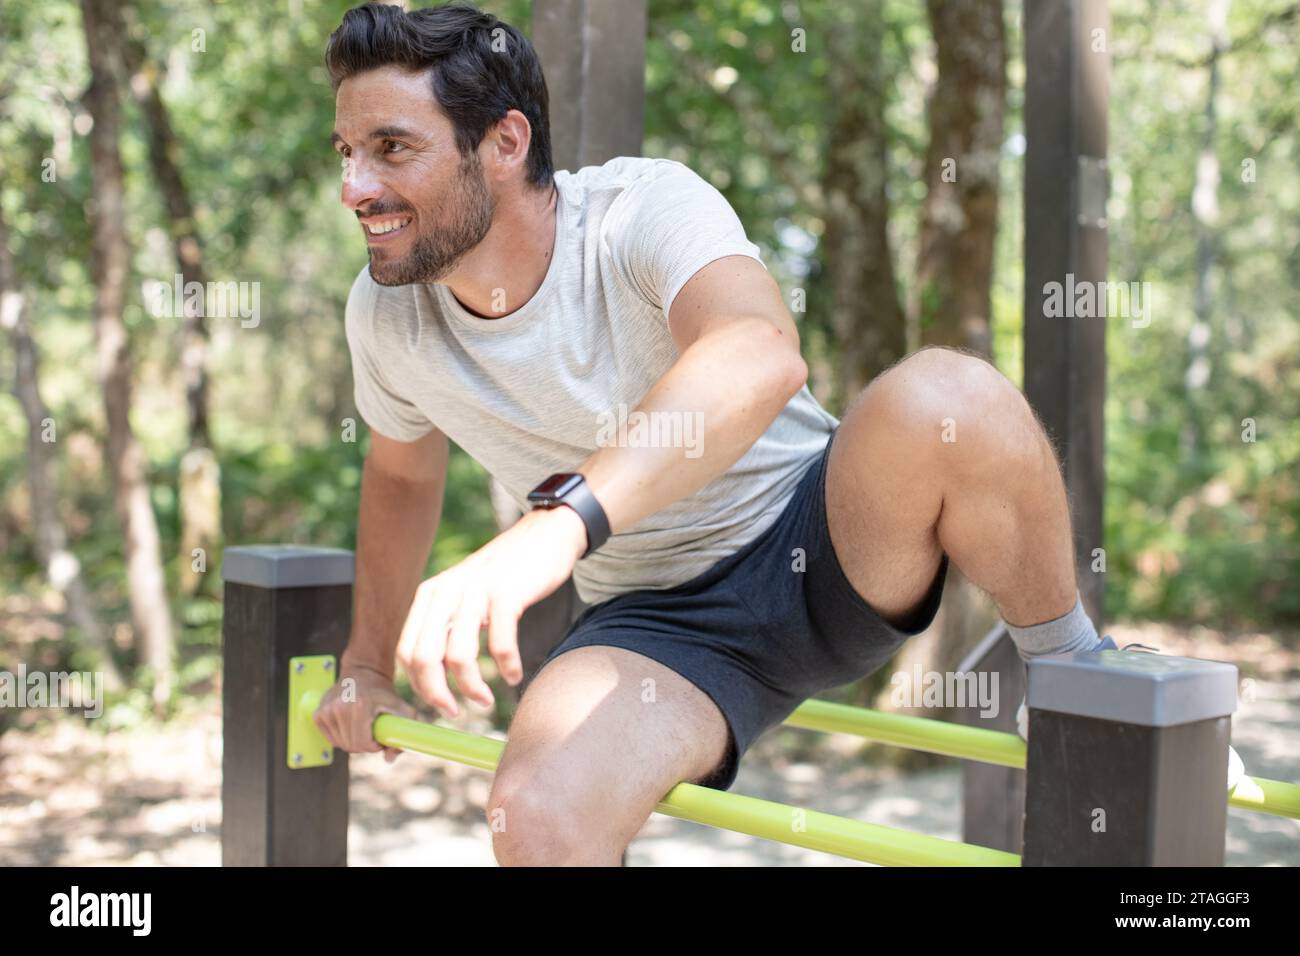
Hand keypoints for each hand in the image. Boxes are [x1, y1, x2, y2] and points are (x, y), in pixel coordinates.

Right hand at [313, 661, 419, 762]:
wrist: (364, 673)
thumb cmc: (385, 693)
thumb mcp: (403, 709)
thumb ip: (405, 733)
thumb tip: (389, 759)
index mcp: (359, 705)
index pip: (363, 743)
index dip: (375, 746)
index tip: (381, 739)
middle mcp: (339, 707)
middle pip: (352, 745)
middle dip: (365, 745)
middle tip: (373, 732)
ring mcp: (326, 710)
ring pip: (341, 744)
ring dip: (353, 741)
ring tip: (363, 726)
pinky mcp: (318, 714)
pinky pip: (331, 739)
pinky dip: (341, 737)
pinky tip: (350, 724)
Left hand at [397, 505, 586, 717]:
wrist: (544, 535)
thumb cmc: (506, 574)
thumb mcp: (464, 593)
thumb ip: (445, 624)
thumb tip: (430, 675)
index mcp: (430, 595)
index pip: (406, 651)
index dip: (418, 685)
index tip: (438, 704)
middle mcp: (446, 592)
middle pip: (423, 657)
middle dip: (436, 694)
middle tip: (454, 713)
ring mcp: (475, 592)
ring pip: (458, 656)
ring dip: (471, 688)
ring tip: (484, 700)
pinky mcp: (506, 594)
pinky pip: (500, 645)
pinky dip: (507, 667)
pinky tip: (514, 676)